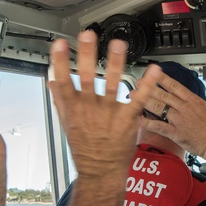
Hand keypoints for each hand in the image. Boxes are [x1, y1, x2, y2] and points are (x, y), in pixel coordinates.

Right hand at [48, 31, 152, 180]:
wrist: (101, 170)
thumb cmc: (84, 147)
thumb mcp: (67, 123)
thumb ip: (60, 100)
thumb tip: (51, 81)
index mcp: (74, 107)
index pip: (63, 80)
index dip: (60, 61)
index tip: (60, 44)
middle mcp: (90, 108)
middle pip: (86, 77)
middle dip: (86, 55)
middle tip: (87, 35)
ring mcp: (109, 113)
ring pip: (111, 84)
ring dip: (115, 63)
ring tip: (118, 45)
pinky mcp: (127, 119)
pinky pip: (138, 99)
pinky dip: (147, 84)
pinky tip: (154, 69)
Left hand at [138, 65, 205, 160]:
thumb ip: (198, 105)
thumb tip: (193, 101)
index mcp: (194, 101)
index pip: (175, 86)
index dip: (162, 79)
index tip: (154, 73)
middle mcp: (185, 108)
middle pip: (164, 95)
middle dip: (149, 87)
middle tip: (138, 83)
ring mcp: (180, 120)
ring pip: (159, 108)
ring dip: (145, 101)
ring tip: (134, 96)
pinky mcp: (177, 134)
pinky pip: (159, 127)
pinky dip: (148, 123)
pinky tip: (138, 119)